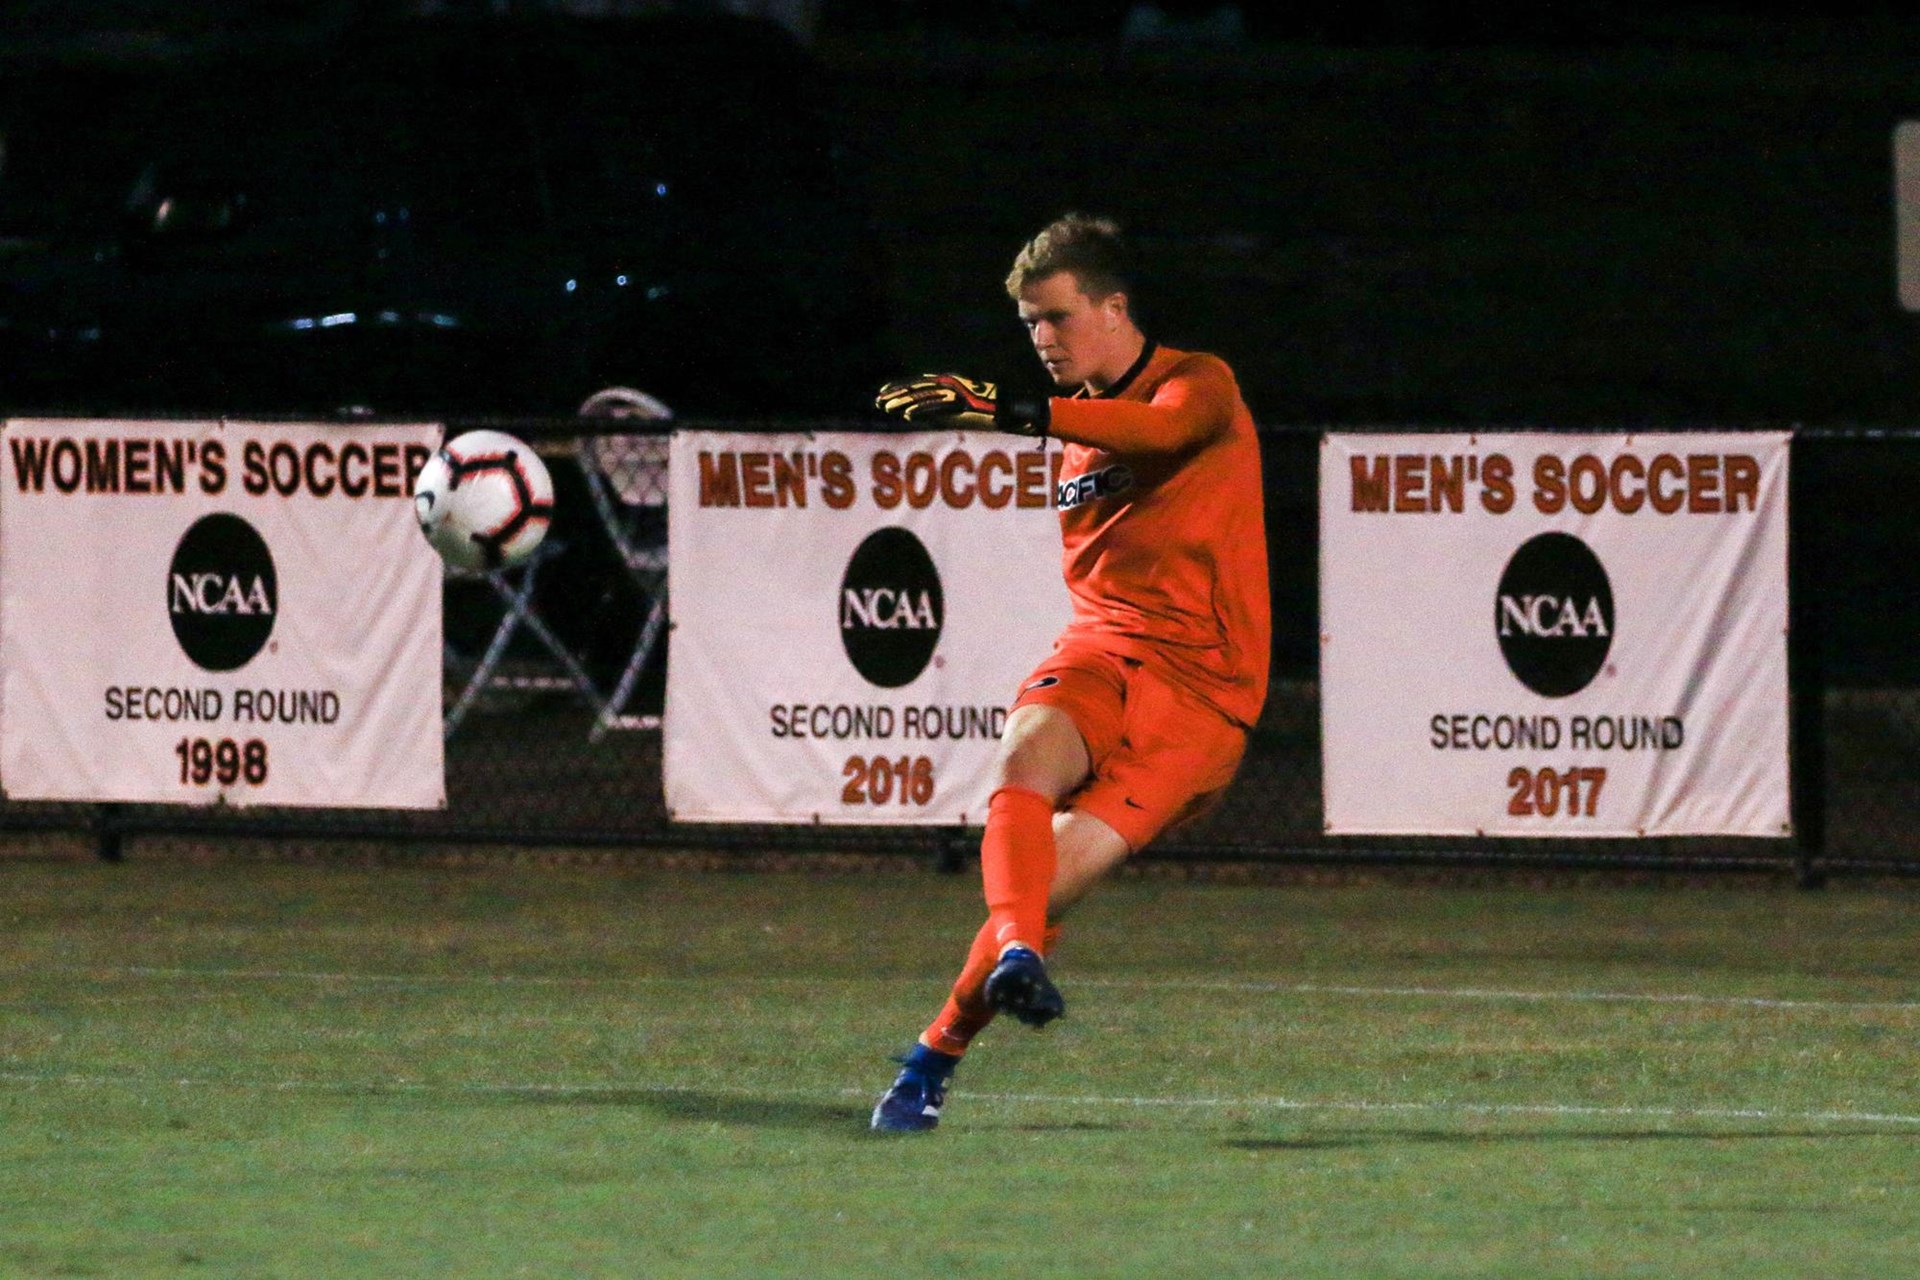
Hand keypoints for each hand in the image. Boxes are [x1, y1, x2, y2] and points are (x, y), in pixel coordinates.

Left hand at [874, 374, 1048, 435]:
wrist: (1012, 409)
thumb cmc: (991, 412)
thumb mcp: (963, 408)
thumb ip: (945, 409)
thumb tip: (925, 416)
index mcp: (951, 384)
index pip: (920, 384)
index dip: (901, 388)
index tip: (884, 393)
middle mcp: (951, 385)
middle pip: (917, 388)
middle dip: (896, 393)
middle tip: (878, 400)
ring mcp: (955, 393)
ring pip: (923, 396)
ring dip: (903, 401)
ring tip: (885, 406)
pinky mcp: (960, 403)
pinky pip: (936, 407)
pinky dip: (920, 410)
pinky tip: (905, 415)